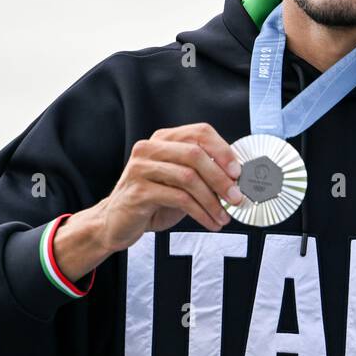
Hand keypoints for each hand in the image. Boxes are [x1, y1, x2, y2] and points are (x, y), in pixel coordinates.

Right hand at [54, 124, 243, 280]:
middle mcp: (150, 148)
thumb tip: (238, 178)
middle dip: (221, 178)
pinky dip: (200, 212)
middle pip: (196, 155)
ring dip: (213, 200)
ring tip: (224, 216)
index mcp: (164, 139)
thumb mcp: (181, 181)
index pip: (200, 132)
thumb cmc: (154, 200)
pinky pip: (179, 199)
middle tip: (237, 198)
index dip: (223, 150)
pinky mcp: (138, 191)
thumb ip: (203, 173)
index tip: (238, 172)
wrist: (116, 222)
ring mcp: (141, 168)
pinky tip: (210, 222)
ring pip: (188, 178)